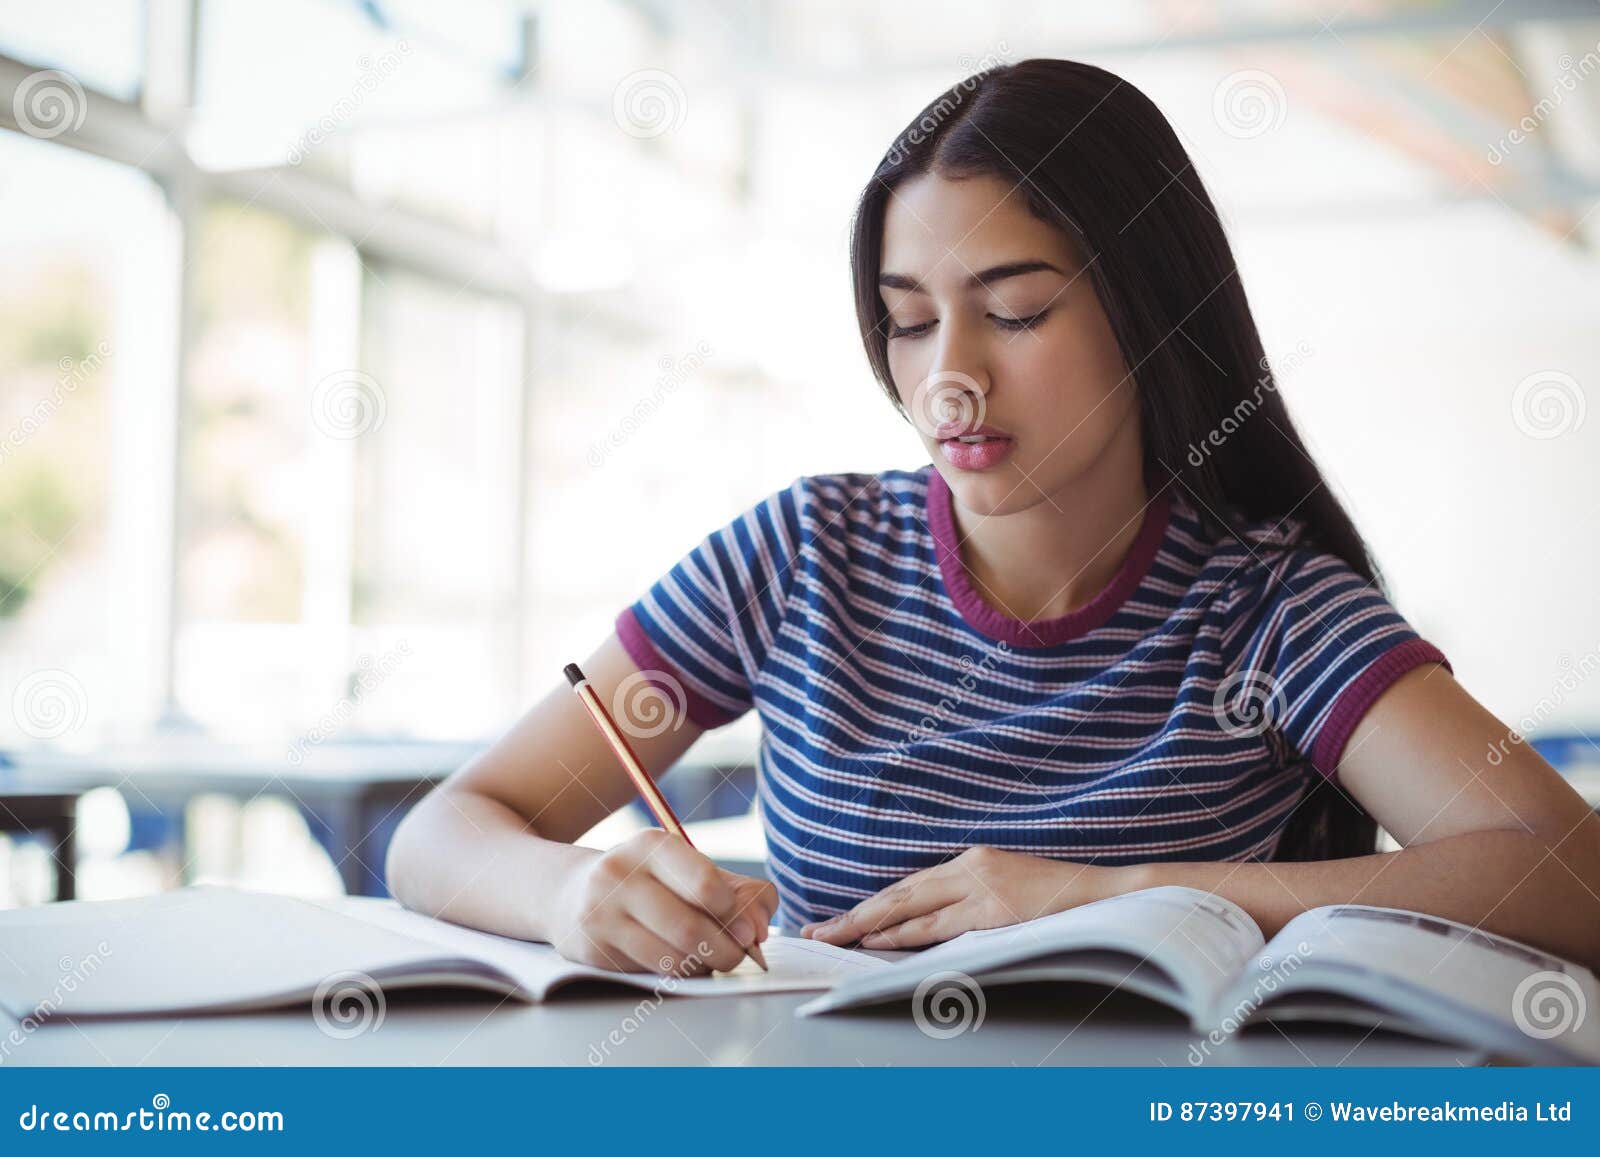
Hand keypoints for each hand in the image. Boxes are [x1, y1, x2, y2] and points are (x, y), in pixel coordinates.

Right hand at [549, 828, 777, 975]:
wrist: (572, 894)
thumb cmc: (649, 883)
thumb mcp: (689, 871)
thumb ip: (740, 893)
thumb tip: (759, 928)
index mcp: (652, 845)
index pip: (705, 884)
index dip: (737, 915)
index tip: (751, 932)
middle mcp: (621, 873)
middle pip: (690, 928)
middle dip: (727, 951)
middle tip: (739, 956)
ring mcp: (602, 912)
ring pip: (671, 957)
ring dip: (703, 967)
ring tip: (711, 961)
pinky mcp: (593, 947)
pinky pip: (650, 972)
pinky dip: (677, 975)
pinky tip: (679, 963)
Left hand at [799, 846, 1123, 948]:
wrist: (1104, 891)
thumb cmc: (1058, 897)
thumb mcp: (1008, 888)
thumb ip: (970, 899)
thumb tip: (931, 923)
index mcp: (971, 860)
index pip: (909, 886)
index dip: (871, 905)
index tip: (837, 920)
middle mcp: (969, 868)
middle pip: (897, 894)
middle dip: (853, 915)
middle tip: (814, 932)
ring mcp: (980, 887)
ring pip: (909, 908)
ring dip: (866, 926)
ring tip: (830, 939)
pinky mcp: (993, 908)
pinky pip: (938, 924)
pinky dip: (905, 934)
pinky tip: (877, 942)